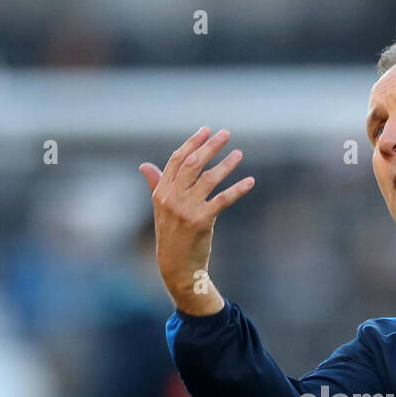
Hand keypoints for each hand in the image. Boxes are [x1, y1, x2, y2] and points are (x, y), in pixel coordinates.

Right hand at [138, 127, 253, 314]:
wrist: (176, 266)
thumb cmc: (171, 235)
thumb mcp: (160, 209)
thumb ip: (156, 184)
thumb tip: (144, 166)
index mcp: (161, 192)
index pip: (177, 160)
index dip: (192, 143)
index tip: (206, 130)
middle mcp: (171, 198)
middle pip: (193, 164)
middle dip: (210, 146)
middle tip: (226, 134)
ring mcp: (186, 209)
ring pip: (208, 179)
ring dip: (226, 164)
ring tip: (239, 154)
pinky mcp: (201, 221)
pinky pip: (223, 200)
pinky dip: (238, 189)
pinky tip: (250, 181)